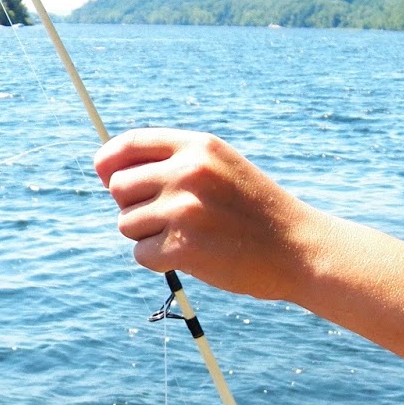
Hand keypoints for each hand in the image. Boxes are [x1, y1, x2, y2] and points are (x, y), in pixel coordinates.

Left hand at [94, 128, 319, 299]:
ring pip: (126, 223)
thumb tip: (111, 176)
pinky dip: (159, 261)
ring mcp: (185, 208)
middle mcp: (188, 171)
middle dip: (132, 207)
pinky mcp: (184, 246)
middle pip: (119, 187)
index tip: (105, 177)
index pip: (129, 143)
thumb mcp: (222, 170)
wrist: (298, 249)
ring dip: (148, 237)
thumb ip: (176, 164)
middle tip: (165, 221)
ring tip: (187, 239)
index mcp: (198, 147)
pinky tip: (192, 258)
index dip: (108, 162)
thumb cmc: (257, 214)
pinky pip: (141, 254)